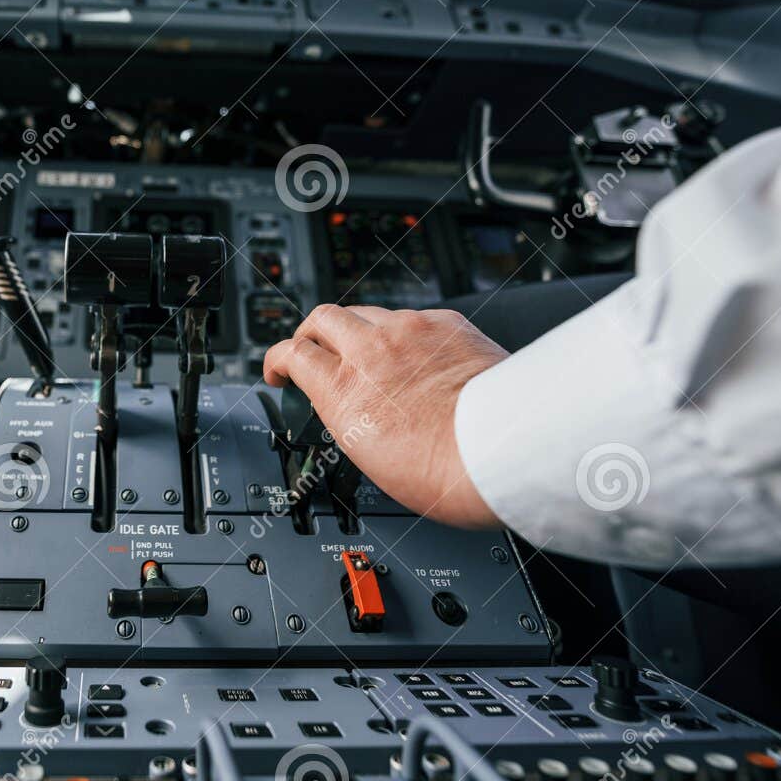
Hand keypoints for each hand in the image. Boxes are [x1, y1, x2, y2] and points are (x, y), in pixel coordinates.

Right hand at [262, 305, 508, 528]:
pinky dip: (405, 333)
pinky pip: (413, 318)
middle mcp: (371, 350)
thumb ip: (349, 416)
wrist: (501, 446)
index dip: (279, 360)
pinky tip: (417, 354)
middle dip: (312, 333)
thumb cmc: (444, 468)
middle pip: (322, 318)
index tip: (280, 369)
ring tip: (369, 353)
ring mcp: (409, 331)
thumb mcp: (368, 456)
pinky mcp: (445, 324)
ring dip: (359, 330)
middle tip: (315, 349)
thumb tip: (349, 407)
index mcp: (342, 389)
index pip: (291, 354)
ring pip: (367, 312)